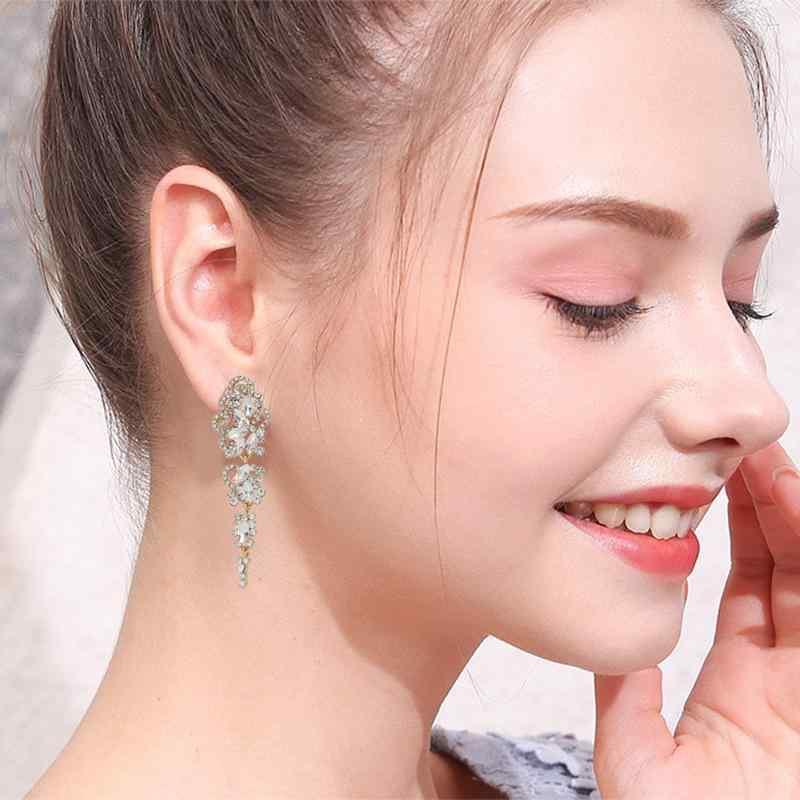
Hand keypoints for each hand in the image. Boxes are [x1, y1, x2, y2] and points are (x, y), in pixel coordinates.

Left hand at [592, 440, 799, 799]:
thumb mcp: (642, 766)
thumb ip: (626, 704)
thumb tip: (611, 645)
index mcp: (740, 686)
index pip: (744, 585)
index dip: (738, 529)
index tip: (716, 477)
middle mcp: (787, 676)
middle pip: (786, 569)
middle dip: (771, 506)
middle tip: (747, 448)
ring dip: (798, 518)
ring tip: (774, 461)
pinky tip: (799, 505)